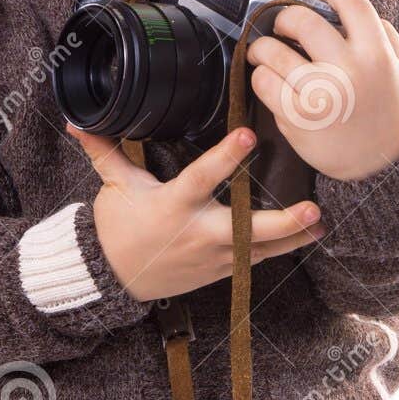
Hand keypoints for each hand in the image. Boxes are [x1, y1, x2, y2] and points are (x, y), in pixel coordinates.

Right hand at [64, 122, 326, 301]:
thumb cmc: (116, 229)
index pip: (202, 178)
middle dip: (282, 222)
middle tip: (312, 209)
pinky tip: (308, 236)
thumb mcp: (113, 188)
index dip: (225, 158)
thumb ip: (105, 151)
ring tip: (321, 222)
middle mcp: (198, 233)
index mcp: (173, 206)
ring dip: (293, 237)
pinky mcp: (220, 270)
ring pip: (260, 248)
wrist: (112, 280)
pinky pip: (254, 259)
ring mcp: (213, 257)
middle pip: (246, 229)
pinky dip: (280, 249)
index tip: (248, 136)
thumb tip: (77, 119)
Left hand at [244, 0, 398, 181]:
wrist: (380, 166)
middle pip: (300, 19)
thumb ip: (383, 34)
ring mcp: (319, 94)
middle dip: (284, 17)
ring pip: (272, 50)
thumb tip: (345, 8)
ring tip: (265, 51)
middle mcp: (348, 70)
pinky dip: (261, 76)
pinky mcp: (296, 117)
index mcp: (377, 52)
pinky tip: (269, 79)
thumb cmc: (388, 112)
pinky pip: (263, 83)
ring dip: (262, 47)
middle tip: (284, 26)